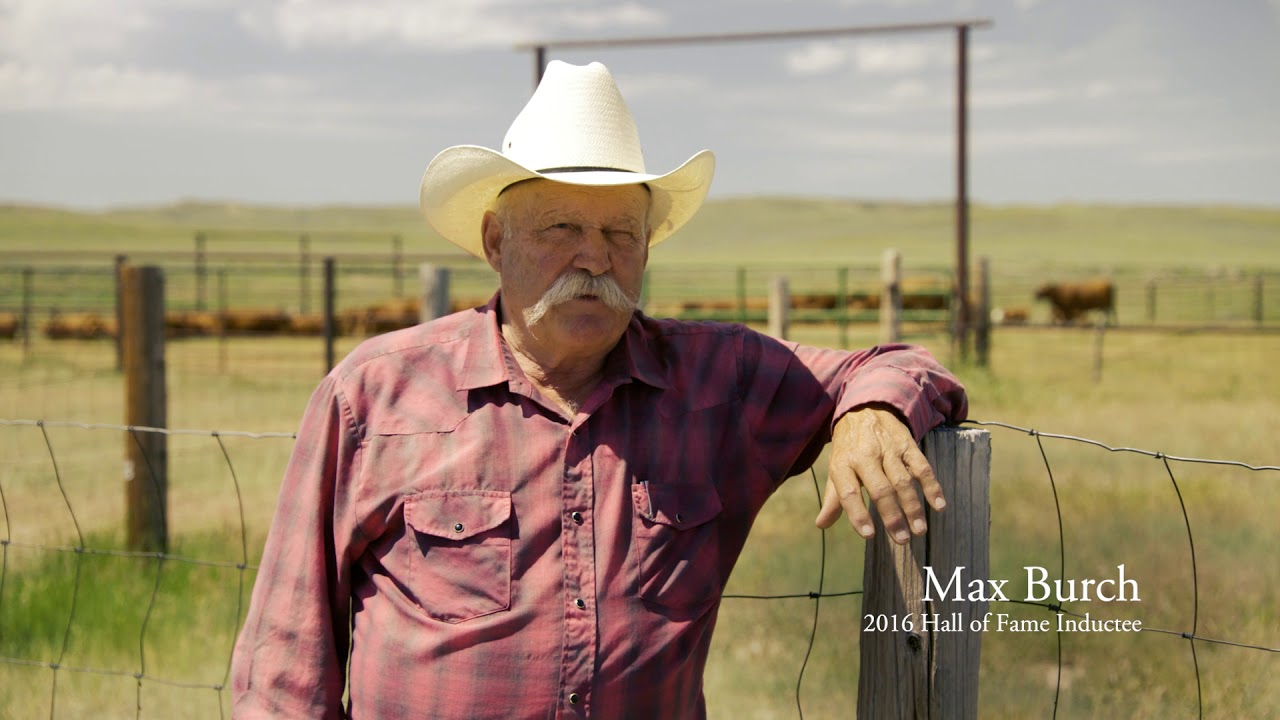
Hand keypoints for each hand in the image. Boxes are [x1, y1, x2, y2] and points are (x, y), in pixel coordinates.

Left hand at [815, 405, 945, 544]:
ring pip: (903, 482)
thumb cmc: (849, 447)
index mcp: (843, 464)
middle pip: (880, 490)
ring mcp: (888, 450)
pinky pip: (922, 467)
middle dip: (892, 517)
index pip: (848, 493)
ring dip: (913, 508)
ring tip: (919, 530)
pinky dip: (932, 487)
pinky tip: (939, 506)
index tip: (868, 535)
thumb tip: (821, 524)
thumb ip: (833, 498)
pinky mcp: (908, 445)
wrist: (865, 407)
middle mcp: (865, 456)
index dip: (858, 514)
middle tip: (902, 540)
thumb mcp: (836, 467)